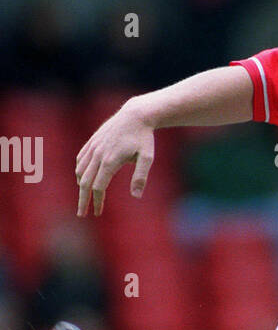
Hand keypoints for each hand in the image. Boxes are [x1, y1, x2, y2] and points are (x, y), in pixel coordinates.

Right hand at [75, 101, 154, 215]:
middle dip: (83, 199)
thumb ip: (141, 177)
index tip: (98, 213)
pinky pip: (80, 159)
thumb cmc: (144, 138)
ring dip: (81, 186)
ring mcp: (93, 147)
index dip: (97, 201)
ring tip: (84, 198)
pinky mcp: (92, 141)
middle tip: (82, 214)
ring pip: (80, 171)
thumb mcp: (147, 158)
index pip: (98, 187)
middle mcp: (98, 154)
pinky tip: (82, 179)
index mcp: (110, 161)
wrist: (136, 115)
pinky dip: (79, 171)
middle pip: (85, 182)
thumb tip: (136, 196)